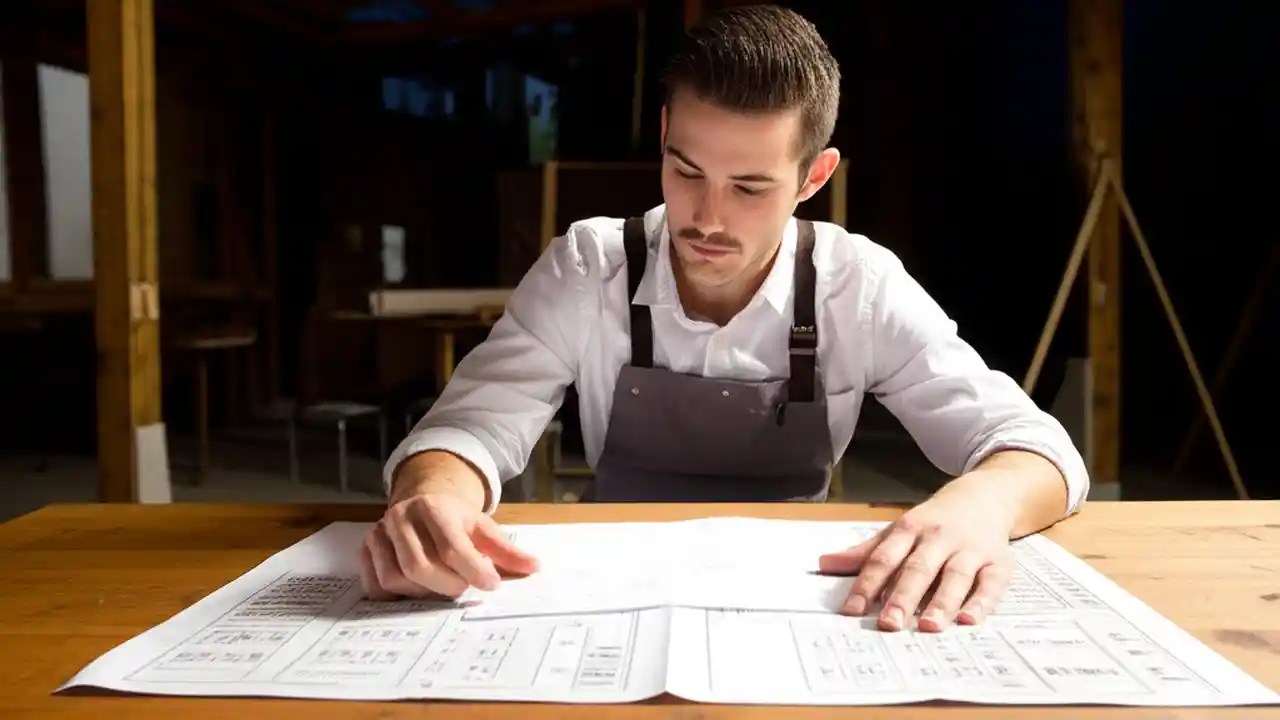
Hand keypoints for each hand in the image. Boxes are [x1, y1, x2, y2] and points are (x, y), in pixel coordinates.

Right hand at [360, 492, 539, 599]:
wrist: (423, 501)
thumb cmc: (456, 520)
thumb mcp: (483, 527)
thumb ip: (506, 549)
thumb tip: (533, 567)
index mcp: (434, 507)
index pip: (452, 547)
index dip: (474, 571)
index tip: (492, 584)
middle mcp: (401, 517)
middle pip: (420, 567)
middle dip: (447, 586)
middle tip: (463, 588)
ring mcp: (379, 533)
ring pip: (396, 578)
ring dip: (423, 592)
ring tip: (441, 585)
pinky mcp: (366, 549)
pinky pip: (375, 586)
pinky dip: (397, 596)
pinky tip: (417, 590)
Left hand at [818, 484, 1015, 632]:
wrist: (984, 496)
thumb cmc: (933, 521)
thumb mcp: (897, 530)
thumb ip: (864, 552)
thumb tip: (823, 564)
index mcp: (909, 529)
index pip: (883, 558)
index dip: (866, 584)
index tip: (851, 611)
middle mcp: (939, 538)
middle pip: (918, 568)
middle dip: (902, 597)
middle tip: (888, 625)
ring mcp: (970, 549)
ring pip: (955, 576)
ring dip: (942, 602)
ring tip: (928, 626)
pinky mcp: (998, 562)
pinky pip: (991, 583)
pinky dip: (982, 602)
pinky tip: (969, 620)